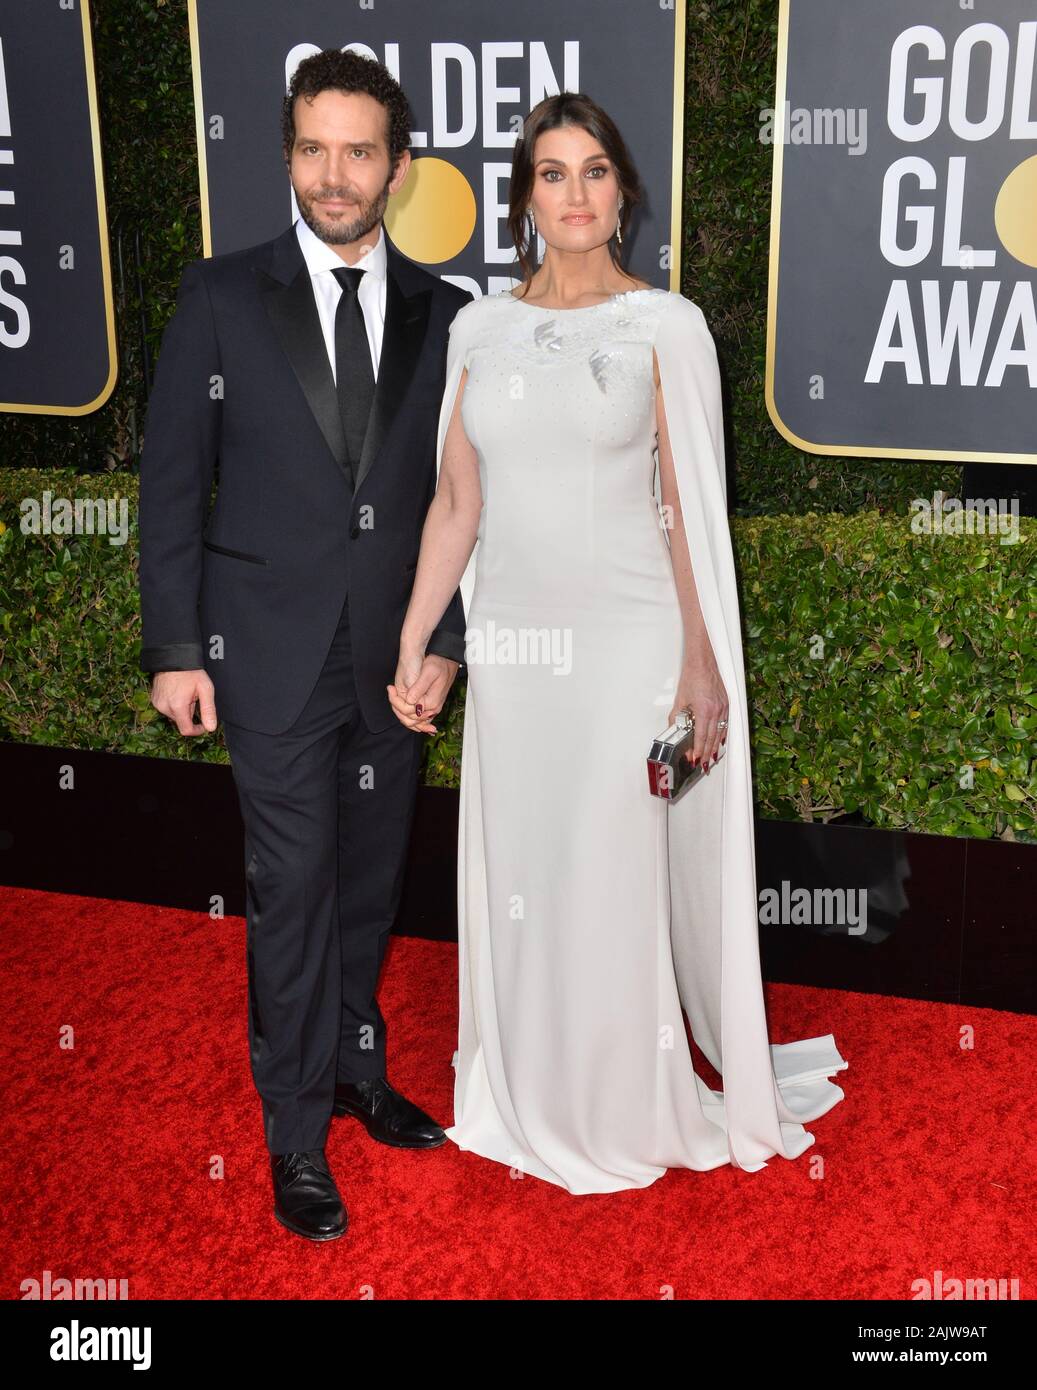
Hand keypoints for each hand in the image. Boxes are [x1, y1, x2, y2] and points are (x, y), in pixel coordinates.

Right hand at [150, 669, 217, 735]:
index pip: (186, 730)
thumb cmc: (191, 672)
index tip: (203, 725)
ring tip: (185, 693)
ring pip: (174, 715)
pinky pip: (166, 708)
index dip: (197, 731)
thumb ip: (208, 710)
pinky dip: (174, 705)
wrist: (174, 658)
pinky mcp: (154, 700)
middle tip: (194, 697)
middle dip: (190, 713)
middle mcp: (164, 707)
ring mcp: (157, 703)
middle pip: (181, 721)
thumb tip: (211, 728)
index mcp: (177, 706)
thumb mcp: (205, 689)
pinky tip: (177, 692)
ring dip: (182, 709)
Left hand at [387, 653, 459, 733]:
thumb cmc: (440, 663)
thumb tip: (409, 700)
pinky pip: (419, 718)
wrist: (447, 659)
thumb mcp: (429, 672)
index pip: (408, 711)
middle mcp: (432, 708)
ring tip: (394, 697)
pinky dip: (410, 717)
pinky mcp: (431, 705)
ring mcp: (432, 708)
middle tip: (391, 692)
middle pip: (410, 719)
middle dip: (397, 707)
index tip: (391, 688)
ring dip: (401, 712)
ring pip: (413, 721)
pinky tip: (403, 709)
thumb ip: (419, 688)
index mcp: (431, 702)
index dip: (396, 702)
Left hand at [668, 660, 727, 774]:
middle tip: (703, 765)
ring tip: (711, 759)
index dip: (698, 750)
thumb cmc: (692, 677)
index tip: (694, 759)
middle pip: (712, 738)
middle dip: (707, 754)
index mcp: (704, 710)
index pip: (701, 736)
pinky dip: (722, 735)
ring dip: (715, 747)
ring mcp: (724, 707)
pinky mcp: (727, 704)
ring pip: (721, 733)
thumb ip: (676, 718)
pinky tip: (719, 742)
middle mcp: (716, 710)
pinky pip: (726, 725)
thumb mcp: (680, 700)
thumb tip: (674, 732)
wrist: (703, 662)